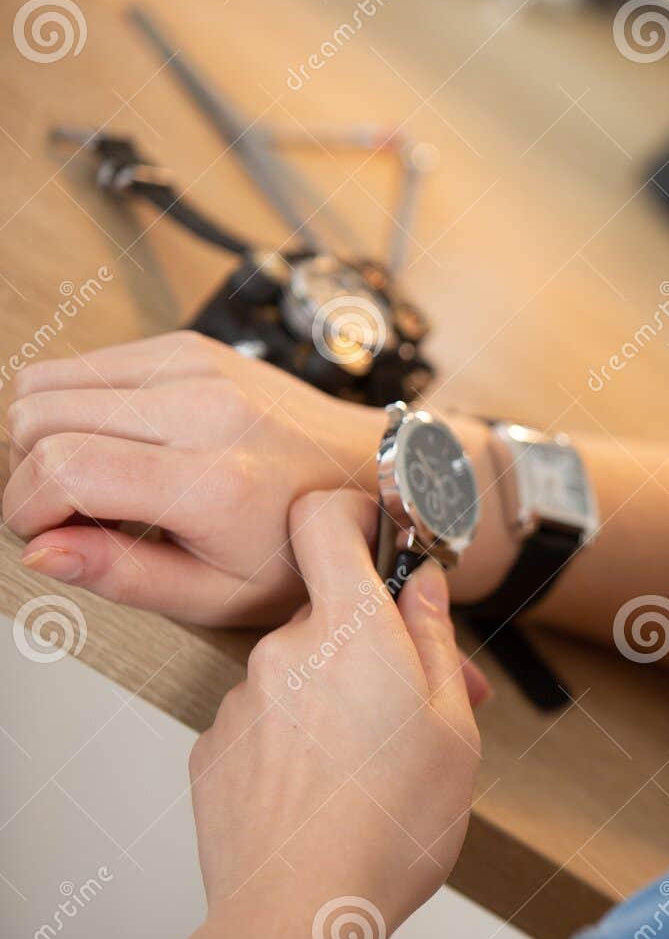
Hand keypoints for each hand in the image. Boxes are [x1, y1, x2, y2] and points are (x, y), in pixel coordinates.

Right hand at [3, 331, 382, 624]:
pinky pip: (86, 364)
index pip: (63, 468)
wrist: (365, 475)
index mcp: (215, 480)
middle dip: (25, 473)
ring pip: (46, 381)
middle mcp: (204, 409)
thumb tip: (40, 550)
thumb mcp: (220, 592)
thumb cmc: (302, 541)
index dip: (25, 509)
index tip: (44, 536)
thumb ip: (123, 575)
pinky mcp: (190, 347)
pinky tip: (118, 449)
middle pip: (36, 416)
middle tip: (68, 514)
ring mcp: (197, 366)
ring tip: (93, 483)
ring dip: (44, 436)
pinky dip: (76, 407)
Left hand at [168, 490, 482, 938]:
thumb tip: (423, 587)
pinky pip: (265, 724)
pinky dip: (295, 745)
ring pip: (299, 675)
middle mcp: (284, 652)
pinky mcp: (213, 751)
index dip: (354, 515)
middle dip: (372, 649)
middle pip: (329, 616)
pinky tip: (325, 794)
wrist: (298, 918)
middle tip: (415, 709)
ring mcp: (241, 702)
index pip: (326, 520)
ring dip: (334, 702)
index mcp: (352, 632)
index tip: (380, 535)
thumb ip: (434, 642)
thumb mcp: (453, 729)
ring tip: (372, 771)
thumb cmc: (388, 829)